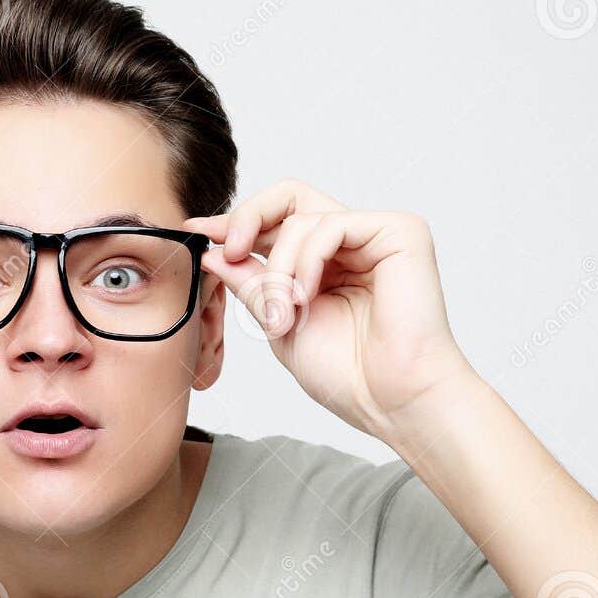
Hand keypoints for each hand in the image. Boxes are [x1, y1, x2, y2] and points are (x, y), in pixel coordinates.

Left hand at [186, 179, 477, 441]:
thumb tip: (215, 252)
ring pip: (301, 217)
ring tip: (283, 315)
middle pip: (288, 197)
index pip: (277, 223)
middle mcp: (352, 243)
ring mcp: (376, 235)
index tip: (197, 233)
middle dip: (247, 218)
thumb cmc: (348, 376)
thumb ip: (252, 285)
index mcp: (326, 264)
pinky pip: (331, 225)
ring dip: (278, 269)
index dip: (236, 224)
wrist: (391, 400)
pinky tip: (306, 297)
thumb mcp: (279, 325)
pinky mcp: (400, 232)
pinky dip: (306, 260)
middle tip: (230, 250)